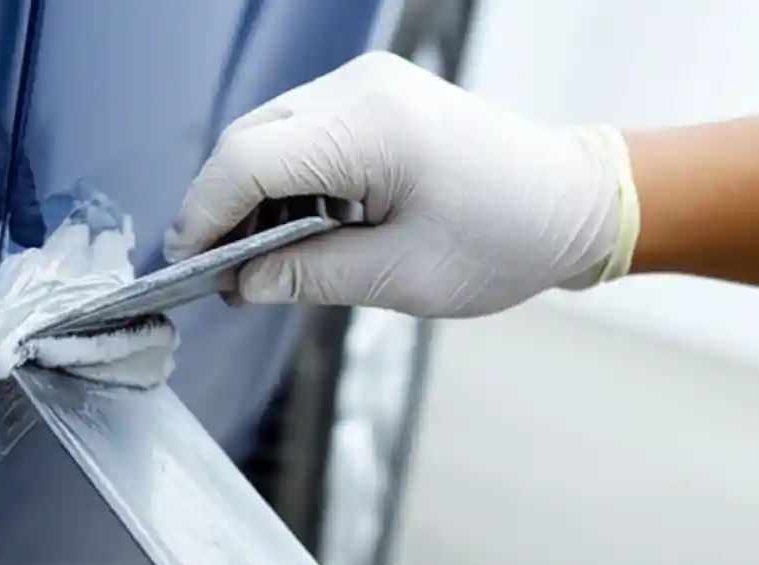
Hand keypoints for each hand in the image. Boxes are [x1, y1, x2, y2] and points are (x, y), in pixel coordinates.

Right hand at [166, 52, 637, 316]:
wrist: (572, 203)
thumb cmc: (504, 239)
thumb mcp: (400, 277)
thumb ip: (307, 276)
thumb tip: (238, 285)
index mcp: (372, 128)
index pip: (248, 160)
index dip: (204, 214)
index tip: (187, 264)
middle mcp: (362, 89)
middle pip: (249, 140)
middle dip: (220, 207)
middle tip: (216, 273)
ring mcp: (368, 86)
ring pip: (268, 134)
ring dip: (250, 195)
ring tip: (253, 261)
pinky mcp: (374, 97)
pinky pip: (300, 132)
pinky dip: (282, 181)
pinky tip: (288, 230)